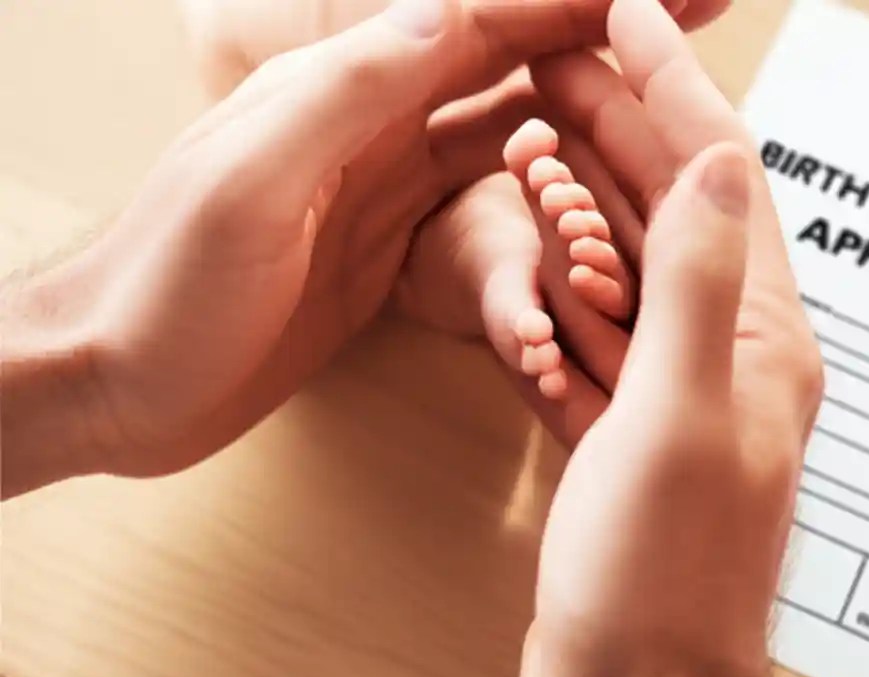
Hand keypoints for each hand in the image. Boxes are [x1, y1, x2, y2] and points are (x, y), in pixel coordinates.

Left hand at [178, 0, 731, 405]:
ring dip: (582, 100)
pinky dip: (539, 184)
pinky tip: (582, 186)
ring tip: (659, 93)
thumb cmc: (162, 287)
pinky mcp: (384, 245)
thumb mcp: (250, 181)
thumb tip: (449, 11)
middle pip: (507, 58)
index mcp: (341, 93)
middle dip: (600, 32)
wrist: (114, 384)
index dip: (574, 0)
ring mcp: (380, 185)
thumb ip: (347, 94)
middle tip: (692, 19)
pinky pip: (481, 200)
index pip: (481, 23)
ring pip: (504, 123)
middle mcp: (369, 125)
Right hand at [513, 0, 824, 676]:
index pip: (719, 175)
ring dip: (585, 196)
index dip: (672, 84)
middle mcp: (724, 353)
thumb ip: (693, 284)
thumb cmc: (669, 581)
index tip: (627, 11)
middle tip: (563, 53)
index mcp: (759, 337)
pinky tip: (540, 248)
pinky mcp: (624, 430)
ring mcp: (671, 391)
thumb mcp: (682, 417)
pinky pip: (595, 332)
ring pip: (628, 265)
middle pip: (670, 207)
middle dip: (618, 123)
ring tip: (540, 131)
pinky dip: (563, 283)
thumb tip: (718, 161)